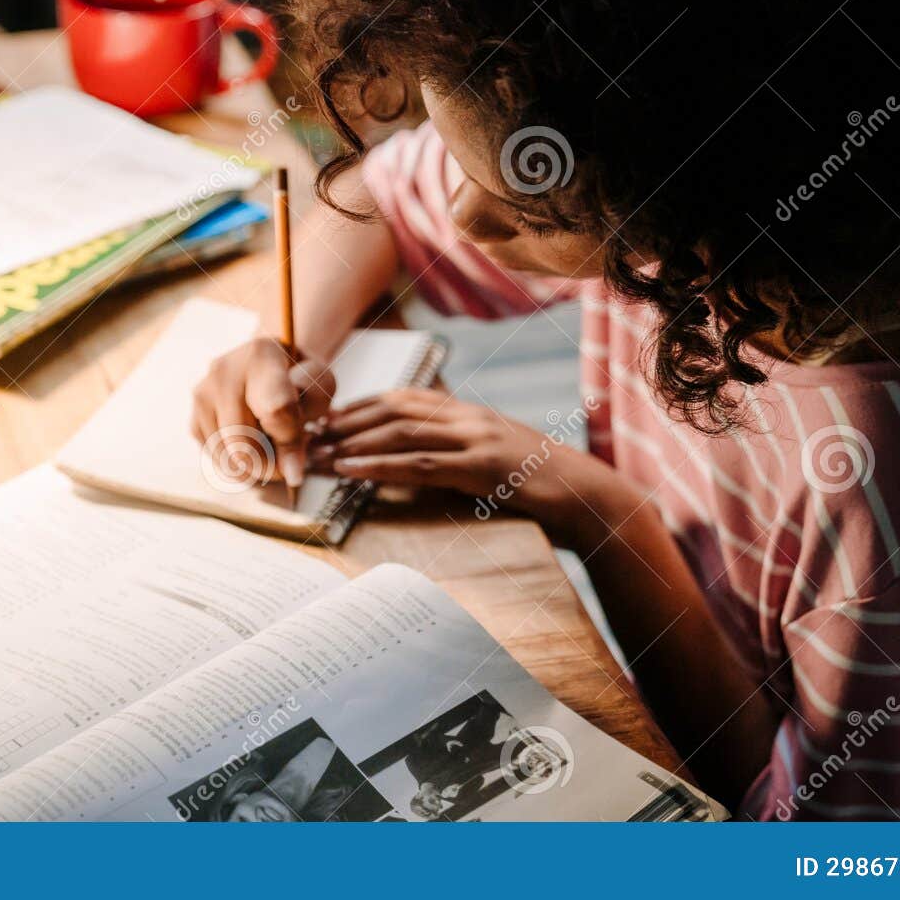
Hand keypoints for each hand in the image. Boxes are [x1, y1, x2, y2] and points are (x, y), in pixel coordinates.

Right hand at [191, 337, 335, 486]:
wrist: (267, 366)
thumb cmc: (298, 378)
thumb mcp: (319, 385)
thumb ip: (311, 420)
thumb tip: (290, 471)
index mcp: (261, 356)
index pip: (275, 409)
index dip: (289, 443)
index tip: (297, 467)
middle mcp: (223, 373)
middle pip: (243, 443)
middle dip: (269, 465)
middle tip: (287, 461)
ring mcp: (202, 396)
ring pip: (227, 458)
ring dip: (255, 468)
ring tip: (272, 450)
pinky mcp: (193, 419)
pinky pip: (216, 461)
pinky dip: (237, 466)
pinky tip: (252, 448)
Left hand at [310, 388, 606, 534]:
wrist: (592, 500)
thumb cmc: (544, 489)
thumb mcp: (497, 465)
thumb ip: (460, 458)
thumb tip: (419, 470)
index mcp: (471, 415)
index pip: (405, 399)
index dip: (361, 406)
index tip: (326, 419)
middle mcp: (470, 418)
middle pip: (394, 408)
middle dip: (347, 420)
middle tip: (308, 435)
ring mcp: (477, 439)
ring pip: (401, 431)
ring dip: (353, 442)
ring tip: (318, 454)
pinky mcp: (482, 468)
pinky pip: (421, 464)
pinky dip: (379, 465)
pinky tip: (351, 470)